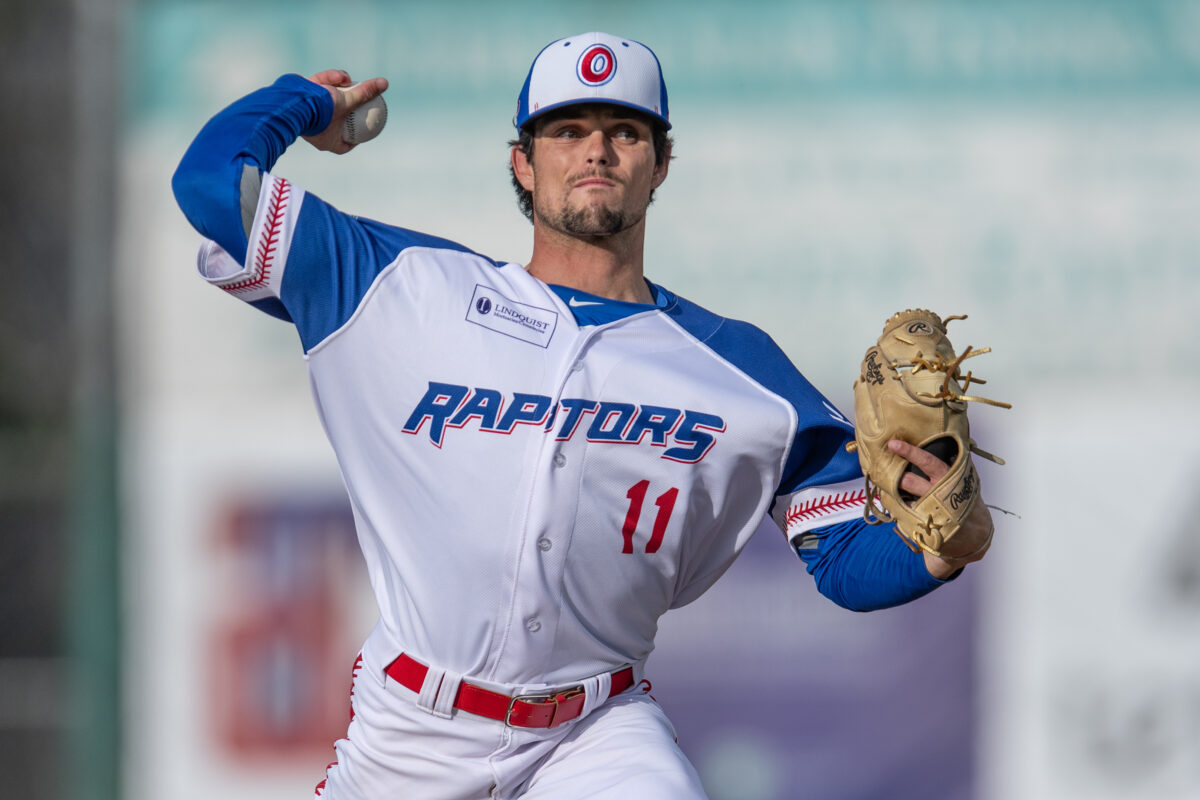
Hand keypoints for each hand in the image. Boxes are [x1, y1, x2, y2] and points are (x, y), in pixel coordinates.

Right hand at [302, 70, 388, 153]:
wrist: (291, 100)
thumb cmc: (321, 108)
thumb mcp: (348, 101)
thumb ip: (365, 93)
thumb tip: (384, 84)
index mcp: (326, 141)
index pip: (344, 146)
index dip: (355, 140)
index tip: (363, 131)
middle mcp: (315, 131)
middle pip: (335, 123)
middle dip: (347, 112)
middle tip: (357, 105)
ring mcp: (306, 116)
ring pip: (326, 103)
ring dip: (338, 90)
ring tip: (347, 80)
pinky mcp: (298, 100)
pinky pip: (316, 92)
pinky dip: (327, 83)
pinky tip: (337, 76)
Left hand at [887, 439, 994, 579]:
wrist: (975, 533)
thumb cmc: (967, 501)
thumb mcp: (965, 478)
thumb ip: (952, 462)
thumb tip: (942, 442)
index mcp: (948, 478)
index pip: (927, 462)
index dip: (910, 452)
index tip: (893, 444)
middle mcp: (937, 494)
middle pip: (910, 481)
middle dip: (895, 475)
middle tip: (881, 466)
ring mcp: (928, 511)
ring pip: (902, 498)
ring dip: (891, 492)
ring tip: (885, 485)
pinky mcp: (920, 525)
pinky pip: (900, 514)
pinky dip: (895, 507)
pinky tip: (893, 503)